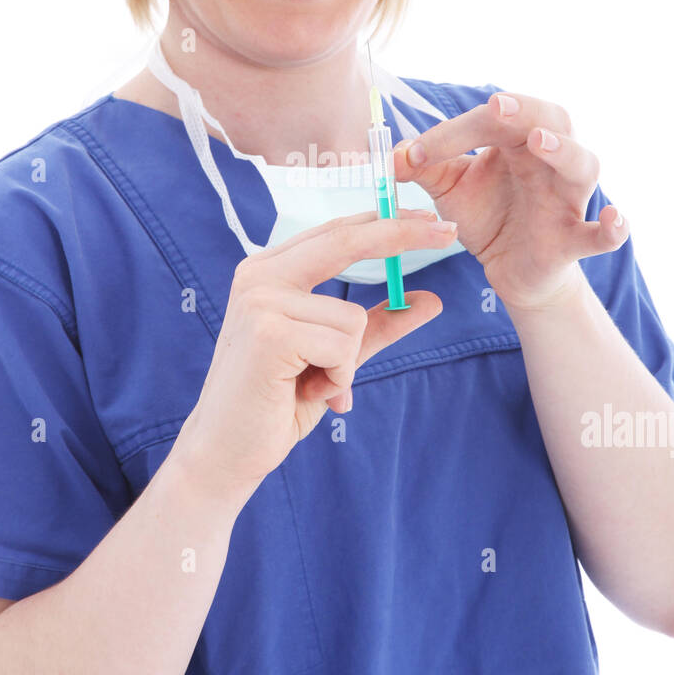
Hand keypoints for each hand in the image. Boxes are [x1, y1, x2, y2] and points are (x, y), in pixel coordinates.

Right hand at [176, 208, 457, 500]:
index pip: (335, 232)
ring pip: (353, 319)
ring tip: (311, 384)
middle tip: (447, 233)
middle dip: (401, 235)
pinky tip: (301, 392)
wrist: (226, 454)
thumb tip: (431, 300)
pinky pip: (343, 347)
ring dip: (346, 364)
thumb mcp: (337, 356)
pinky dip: (337, 378)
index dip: (385, 222)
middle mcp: (259, 275)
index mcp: (268, 271)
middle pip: (345, 239)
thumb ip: (379, 325)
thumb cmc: (276, 403)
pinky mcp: (269, 333)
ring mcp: (260, 300)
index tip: (431, 220)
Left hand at [392, 92, 628, 312]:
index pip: (493, 120)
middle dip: (525, 110)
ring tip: (539, 144)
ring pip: (583, 165)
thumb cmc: (486, 214)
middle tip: (495, 108)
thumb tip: (389, 154)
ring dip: (564, 152)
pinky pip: (603, 234)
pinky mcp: (573, 240)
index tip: (414, 154)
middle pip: (552, 119)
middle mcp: (548, 161)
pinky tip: (616, 220)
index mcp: (515, 140)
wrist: (509, 270)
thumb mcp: (448, 187)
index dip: (454, 132)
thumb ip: (421, 166)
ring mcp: (566, 199)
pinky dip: (614, 227)